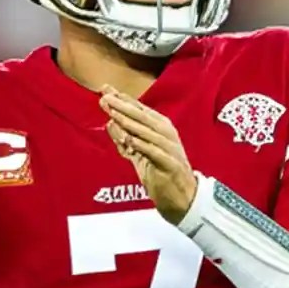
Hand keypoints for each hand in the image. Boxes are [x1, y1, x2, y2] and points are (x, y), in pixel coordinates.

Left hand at [100, 86, 197, 224]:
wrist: (183, 198)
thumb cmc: (162, 174)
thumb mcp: (139, 155)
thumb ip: (125, 140)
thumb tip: (109, 123)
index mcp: (160, 128)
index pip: (139, 109)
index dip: (122, 98)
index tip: (105, 89)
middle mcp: (166, 133)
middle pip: (142, 116)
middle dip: (122, 105)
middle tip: (105, 97)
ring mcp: (169, 148)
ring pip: (147, 131)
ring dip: (128, 121)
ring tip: (112, 113)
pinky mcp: (170, 163)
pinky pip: (153, 151)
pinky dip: (141, 144)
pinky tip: (128, 139)